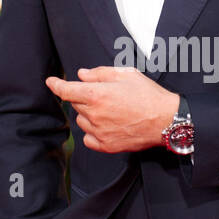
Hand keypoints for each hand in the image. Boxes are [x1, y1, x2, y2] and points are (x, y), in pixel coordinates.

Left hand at [46, 67, 179, 152]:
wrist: (166, 120)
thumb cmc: (148, 95)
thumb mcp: (126, 74)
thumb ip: (100, 73)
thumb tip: (82, 75)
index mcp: (96, 95)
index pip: (66, 90)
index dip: (56, 85)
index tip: (51, 82)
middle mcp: (94, 115)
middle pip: (75, 104)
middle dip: (83, 97)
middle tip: (104, 94)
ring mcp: (99, 132)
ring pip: (81, 121)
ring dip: (88, 114)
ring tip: (110, 110)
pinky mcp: (106, 146)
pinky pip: (88, 138)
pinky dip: (92, 131)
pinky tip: (106, 125)